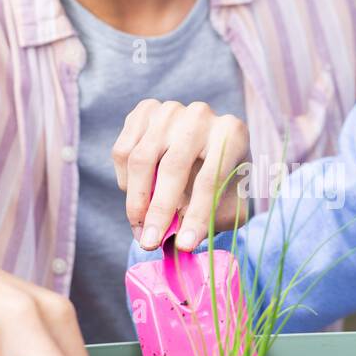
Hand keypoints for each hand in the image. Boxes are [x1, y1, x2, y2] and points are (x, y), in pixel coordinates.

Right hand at [112, 100, 249, 250]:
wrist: (207, 148)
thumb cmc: (222, 183)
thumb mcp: (229, 204)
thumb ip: (209, 222)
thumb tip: (177, 241)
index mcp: (232, 134)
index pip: (211, 179)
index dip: (196, 216)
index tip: (183, 246)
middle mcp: (201, 115)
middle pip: (172, 168)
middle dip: (159, 211)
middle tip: (149, 244)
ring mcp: (169, 109)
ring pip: (140, 159)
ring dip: (135, 201)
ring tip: (140, 229)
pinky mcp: (144, 111)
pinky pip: (123, 151)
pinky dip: (125, 180)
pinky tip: (137, 196)